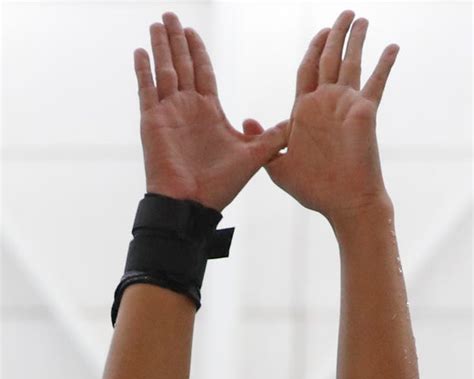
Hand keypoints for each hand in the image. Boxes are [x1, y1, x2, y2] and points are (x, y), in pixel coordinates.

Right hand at [134, 11, 290, 213]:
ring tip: (157, 23)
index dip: (197, 50)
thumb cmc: (220, 186)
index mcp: (209, 112)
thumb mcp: (255, 156)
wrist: (192, 205)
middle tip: (170, 16)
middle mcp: (187, 108)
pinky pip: (146, 90)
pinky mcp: (153, 122)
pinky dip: (143, 71)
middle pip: (182, 64)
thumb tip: (293, 123)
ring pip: (164, 70)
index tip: (191, 31)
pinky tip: (140, 51)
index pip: (203, 72)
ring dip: (161, 46)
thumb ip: (273, 137)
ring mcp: (168, 113)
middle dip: (177, 40)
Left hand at [242, 10, 398, 224]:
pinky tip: (392, 47)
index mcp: (306, 111)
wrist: (343, 203)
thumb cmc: (314, 190)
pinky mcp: (364, 112)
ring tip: (362, 19)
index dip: (314, 49)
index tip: (322, 32)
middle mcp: (326, 103)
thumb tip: (246, 121)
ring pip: (351, 63)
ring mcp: (346, 106)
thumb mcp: (278, 166)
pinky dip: (384, 65)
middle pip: (330, 58)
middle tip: (345, 14)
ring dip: (357, 39)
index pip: (309, 69)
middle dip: (336, 34)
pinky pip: (376, 83)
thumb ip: (264, 140)